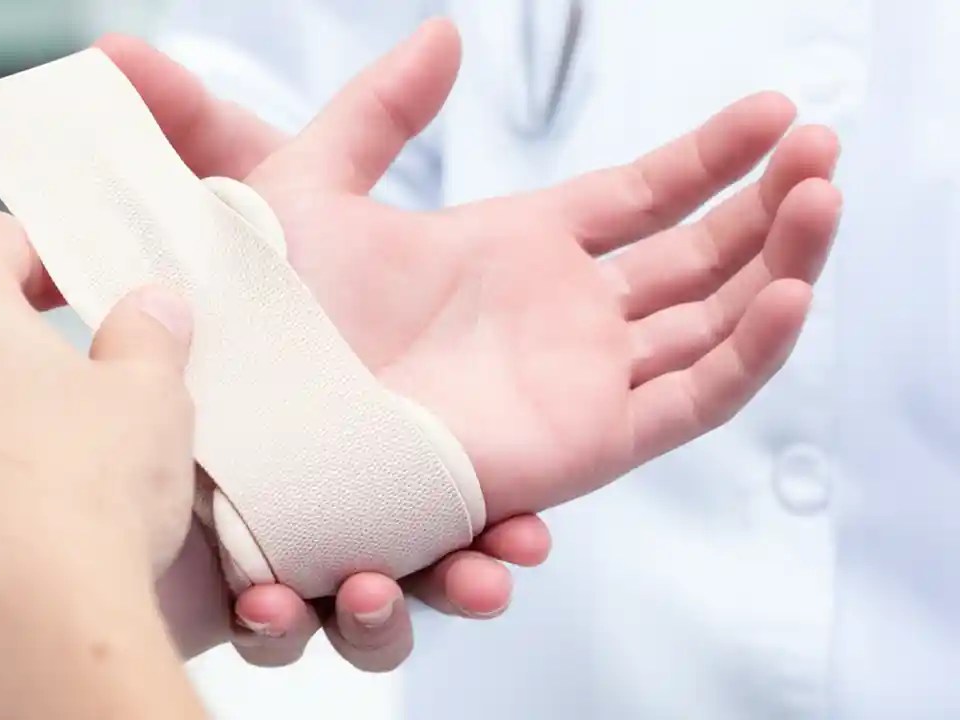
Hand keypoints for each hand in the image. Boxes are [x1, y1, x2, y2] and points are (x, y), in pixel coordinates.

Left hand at [0, 214, 198, 702]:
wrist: (30, 639)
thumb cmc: (85, 506)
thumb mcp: (153, 398)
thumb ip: (148, 335)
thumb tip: (151, 311)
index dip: (39, 252)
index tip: (73, 283)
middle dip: (7, 353)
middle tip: (76, 391)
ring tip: (45, 481)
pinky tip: (7, 542)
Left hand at [99, 17, 839, 668]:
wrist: (245, 421)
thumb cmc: (263, 314)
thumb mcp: (314, 180)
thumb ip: (381, 107)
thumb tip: (446, 30)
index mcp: (516, 250)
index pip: (642, 197)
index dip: (710, 156)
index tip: (774, 113)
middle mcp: (562, 315)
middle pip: (696, 258)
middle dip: (765, 204)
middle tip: (822, 146)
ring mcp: (580, 379)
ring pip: (713, 320)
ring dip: (778, 260)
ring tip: (825, 191)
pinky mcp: (585, 442)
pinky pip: (693, 398)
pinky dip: (751, 348)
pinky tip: (789, 284)